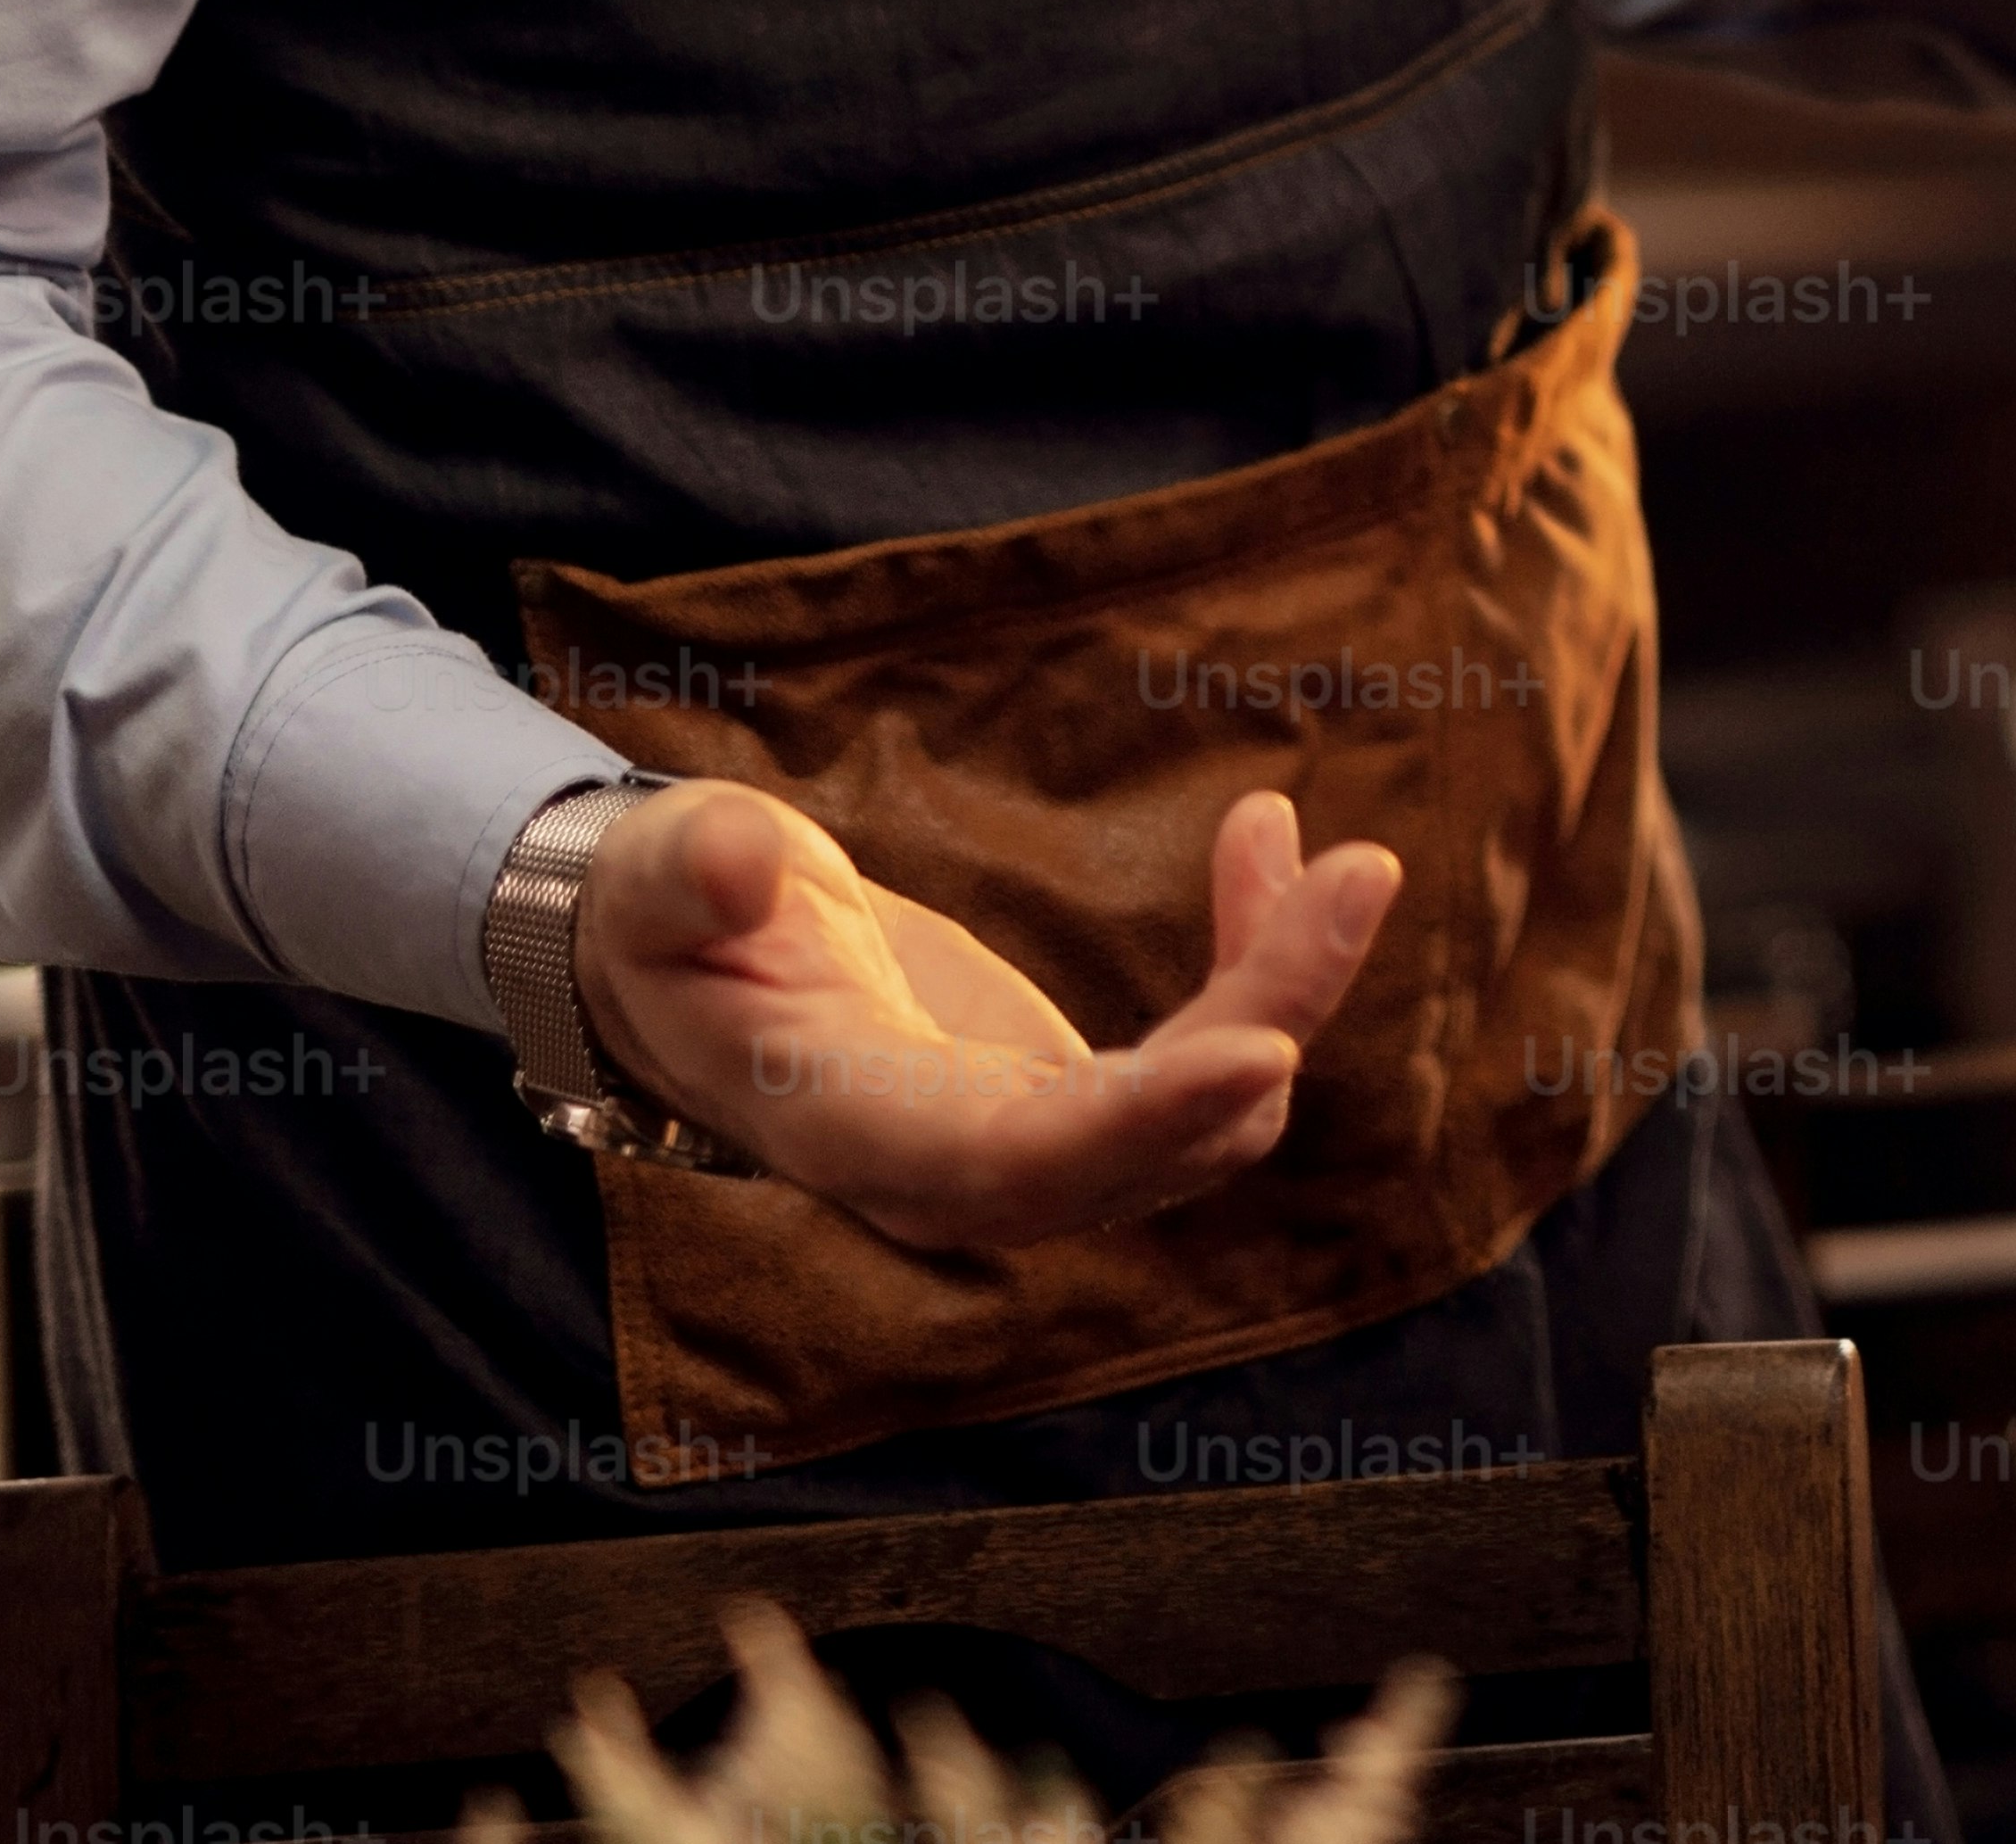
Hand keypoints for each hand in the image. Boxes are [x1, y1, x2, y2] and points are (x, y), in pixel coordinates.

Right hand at [574, 774, 1397, 1258]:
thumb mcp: (656, 878)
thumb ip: (690, 876)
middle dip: (1265, 1021)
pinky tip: (1266, 844)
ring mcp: (1025, 1147)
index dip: (1140, 1125)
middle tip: (1359, 879)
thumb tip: (741, 866)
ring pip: (1198, 1114)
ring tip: (1345, 857)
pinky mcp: (1073, 1105)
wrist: (692, 962)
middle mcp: (949, 1171)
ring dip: (1286, 988)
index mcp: (845, 1129)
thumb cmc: (666, 915)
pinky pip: (1198, 1060)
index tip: (1265, 1053)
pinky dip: (1253, 960)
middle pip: (1139, 1145)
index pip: (1006, 1165)